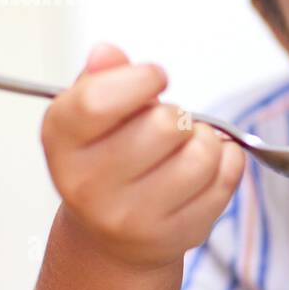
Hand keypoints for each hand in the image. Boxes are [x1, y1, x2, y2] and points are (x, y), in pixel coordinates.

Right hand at [41, 42, 244, 270]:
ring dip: (205, 139)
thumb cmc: (106, 161)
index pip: (98, 101)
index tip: (154, 78)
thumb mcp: (89, 117)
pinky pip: (227, 177)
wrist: (112, 236)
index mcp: (61, 143)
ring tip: (185, 148)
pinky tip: (204, 168)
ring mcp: (134, 217)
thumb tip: (108, 52)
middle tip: (168, 126)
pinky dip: (227, 161)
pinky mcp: (178, 234)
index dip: (140, 79)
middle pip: (163, 125)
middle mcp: (89, 186)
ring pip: (202, 153)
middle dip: (177, 115)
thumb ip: (100, 79)